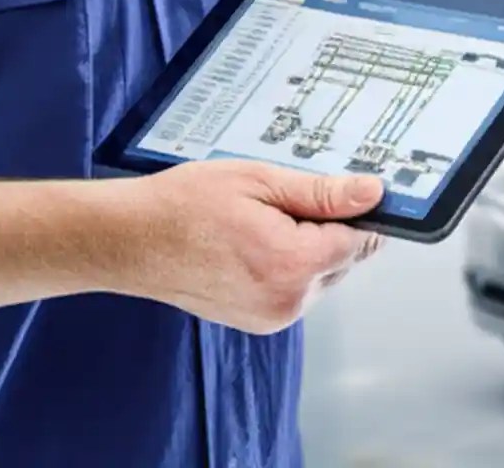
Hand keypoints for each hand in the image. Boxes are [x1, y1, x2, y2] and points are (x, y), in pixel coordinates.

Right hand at [107, 160, 385, 333]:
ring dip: (308, 249)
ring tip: (260, 225)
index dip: (353, 211)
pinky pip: (298, 290)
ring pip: (323, 275)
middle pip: (344, 259)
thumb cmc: (184, 205)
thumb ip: (324, 194)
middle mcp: (289, 300)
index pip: (360, 239)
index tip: (336, 193)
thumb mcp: (260, 181)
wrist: (129, 240)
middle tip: (281, 204)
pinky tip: (253, 246)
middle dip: (328, 230)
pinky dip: (289, 267)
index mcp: (293, 264)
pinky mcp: (261, 322)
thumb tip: (373, 194)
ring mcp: (274, 317)